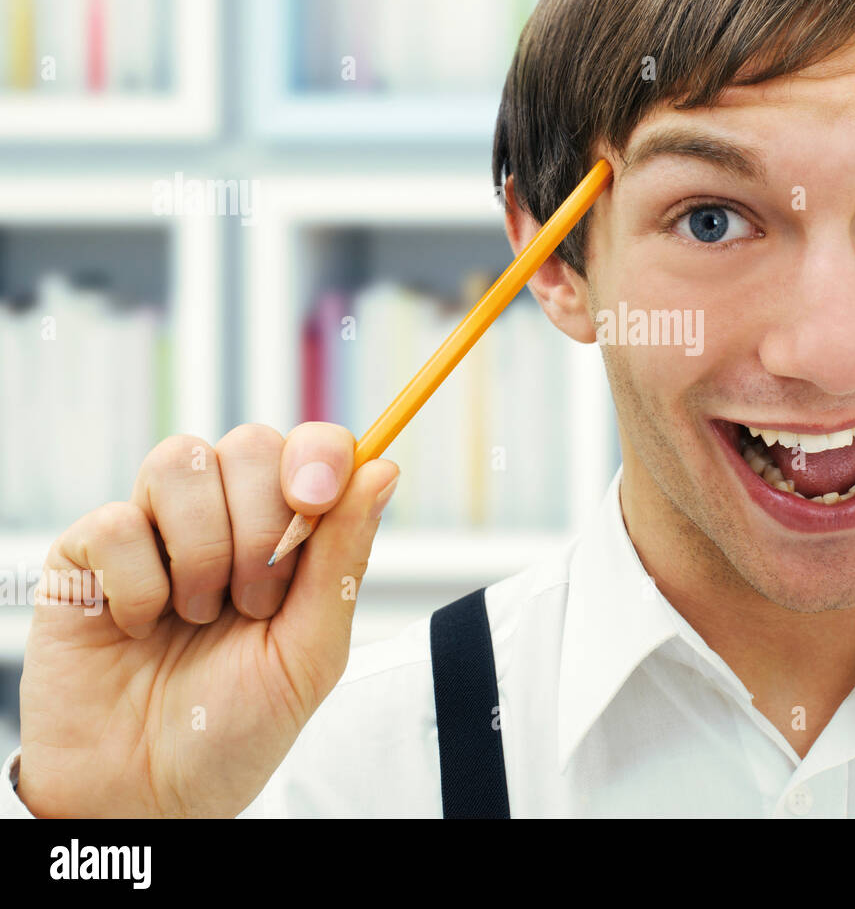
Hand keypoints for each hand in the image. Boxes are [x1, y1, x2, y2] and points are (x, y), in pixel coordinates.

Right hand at [16, 423, 398, 817]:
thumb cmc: (236, 725)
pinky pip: (117, 520)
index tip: (317, 501)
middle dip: (263, 526)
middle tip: (256, 603)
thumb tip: (383, 466)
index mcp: (286, 533)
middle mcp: (221, 517)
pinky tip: (139, 627)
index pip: (312, 447)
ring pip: (182, 461)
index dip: (320, 457)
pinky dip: (139, 586)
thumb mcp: (310, 650)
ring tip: (199, 617)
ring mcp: (153, 528)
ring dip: (203, 552)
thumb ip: (343, 556)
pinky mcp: (85, 552)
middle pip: (250, 444)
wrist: (148, 795)